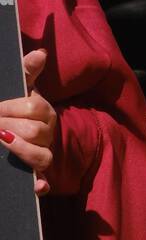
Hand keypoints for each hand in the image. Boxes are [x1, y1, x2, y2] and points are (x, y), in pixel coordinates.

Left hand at [0, 48, 58, 196]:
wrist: (13, 131)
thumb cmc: (16, 109)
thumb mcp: (21, 88)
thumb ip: (27, 71)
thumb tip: (39, 53)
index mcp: (44, 112)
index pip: (33, 108)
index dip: (10, 108)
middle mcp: (47, 134)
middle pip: (35, 131)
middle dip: (8, 128)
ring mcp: (43, 154)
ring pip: (42, 157)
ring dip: (20, 150)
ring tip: (2, 141)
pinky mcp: (37, 175)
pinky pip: (44, 183)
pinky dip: (40, 185)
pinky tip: (35, 186)